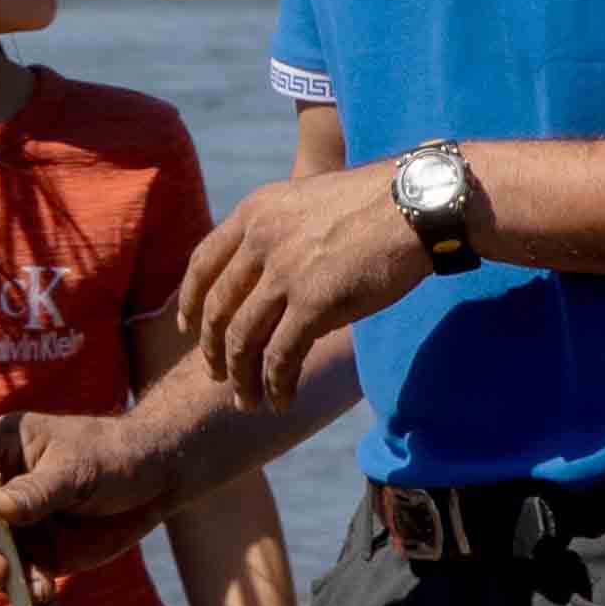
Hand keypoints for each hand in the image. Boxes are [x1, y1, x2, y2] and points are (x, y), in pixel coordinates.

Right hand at [0, 404, 164, 575]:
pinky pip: (23, 581)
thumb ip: (39, 490)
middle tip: (0, 574)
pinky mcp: (36, 554)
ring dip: (9, 581)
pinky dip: (34, 599)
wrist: (154, 482)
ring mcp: (14, 525)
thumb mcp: (78, 467)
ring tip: (42, 592)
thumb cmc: (114, 456)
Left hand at [185, 166, 427, 403]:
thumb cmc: (375, 206)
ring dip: (242, 377)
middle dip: (213, 350)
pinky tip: (280, 400)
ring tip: (247, 401)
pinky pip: (281, 356)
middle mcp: (261, 240)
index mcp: (255, 212)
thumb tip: (266, 284)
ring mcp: (285, 272)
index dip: (189, 301)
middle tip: (218, 376)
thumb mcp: (309, 203)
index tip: (187, 328)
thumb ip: (278, 235)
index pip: (203, 262)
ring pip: (243, 339)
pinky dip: (275, 384)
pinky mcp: (313, 303)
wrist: (417, 206)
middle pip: (218, 307)